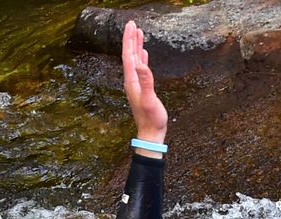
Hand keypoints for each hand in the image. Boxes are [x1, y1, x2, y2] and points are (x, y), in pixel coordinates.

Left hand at [121, 20, 166, 150]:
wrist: (151, 133)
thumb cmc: (151, 118)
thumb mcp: (149, 99)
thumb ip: (146, 81)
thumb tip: (141, 64)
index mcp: (132, 81)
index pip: (129, 55)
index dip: (129, 40)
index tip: (131, 26)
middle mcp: (132, 81)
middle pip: (130, 55)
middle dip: (131, 39)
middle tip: (132, 24)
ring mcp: (137, 84)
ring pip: (135, 60)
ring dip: (136, 46)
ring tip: (138, 34)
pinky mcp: (142, 88)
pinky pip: (140, 68)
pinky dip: (141, 58)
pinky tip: (143, 54)